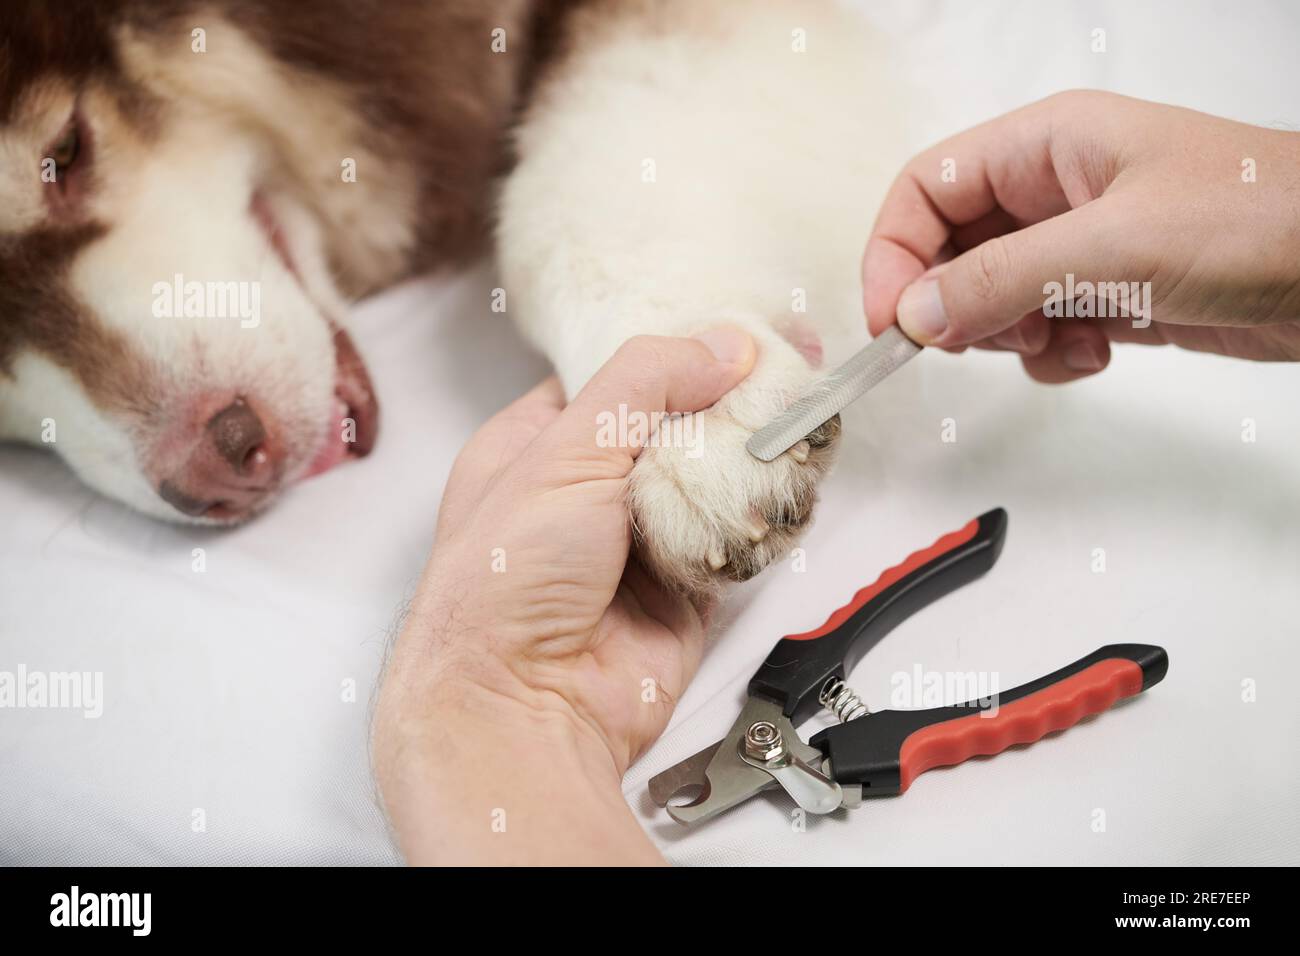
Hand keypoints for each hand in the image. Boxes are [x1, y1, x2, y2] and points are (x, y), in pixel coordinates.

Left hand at [373, 330, 755, 864]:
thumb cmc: (506, 580)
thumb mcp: (563, 452)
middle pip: (678, 427)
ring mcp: (637, 541)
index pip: (622, 378)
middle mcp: (589, 490)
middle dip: (730, 405)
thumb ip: (644, 384)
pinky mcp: (683, 590)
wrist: (524, 705)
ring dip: (753, 461)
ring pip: (714, 481)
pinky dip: (761, 521)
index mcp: (540, 444)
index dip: (682, 353)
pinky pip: (735, 541)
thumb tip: (722, 343)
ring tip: (797, 429)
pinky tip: (788, 492)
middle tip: (791, 374)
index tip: (745, 331)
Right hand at [862, 90, 1299, 381]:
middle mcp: (1054, 192)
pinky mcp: (1107, 295)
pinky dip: (1052, 356)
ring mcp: (1080, 246)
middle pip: (950, 250)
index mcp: (1047, 145)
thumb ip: (1004, 280)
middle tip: (975, 340)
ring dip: (1007, 336)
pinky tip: (1100, 351)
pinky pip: (1038, 331)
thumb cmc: (1262, 218)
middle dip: (954, 304)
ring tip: (1062, 338)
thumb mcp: (1116, 245)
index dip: (895, 253)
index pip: (927, 190)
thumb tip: (916, 316)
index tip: (892, 322)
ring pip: (989, 299)